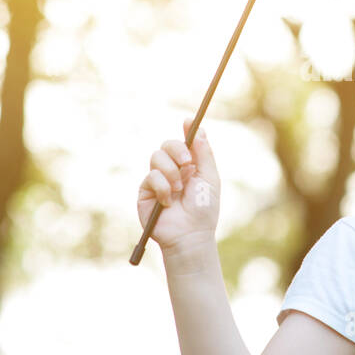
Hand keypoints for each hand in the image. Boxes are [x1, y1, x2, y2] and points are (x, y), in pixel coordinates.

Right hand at [137, 117, 220, 252]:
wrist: (190, 234)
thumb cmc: (203, 209)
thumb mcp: (209, 178)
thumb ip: (204, 154)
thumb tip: (199, 129)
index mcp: (189, 166)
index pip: (185, 142)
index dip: (187, 129)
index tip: (189, 120)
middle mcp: (172, 170)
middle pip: (167, 145)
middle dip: (177, 150)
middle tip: (187, 164)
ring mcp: (158, 180)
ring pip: (157, 157)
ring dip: (171, 172)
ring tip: (179, 190)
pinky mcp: (145, 191)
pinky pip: (151, 176)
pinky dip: (163, 187)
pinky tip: (168, 202)